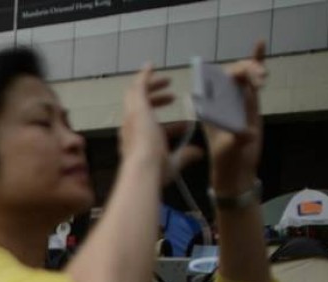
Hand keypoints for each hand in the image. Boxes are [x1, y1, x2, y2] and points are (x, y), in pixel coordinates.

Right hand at [120, 64, 202, 182]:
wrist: (144, 167)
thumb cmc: (155, 170)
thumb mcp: (174, 162)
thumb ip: (186, 155)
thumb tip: (198, 152)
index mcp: (136, 142)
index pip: (153, 129)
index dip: (169, 127)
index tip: (184, 126)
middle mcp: (129, 128)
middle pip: (140, 108)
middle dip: (156, 101)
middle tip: (172, 97)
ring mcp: (131, 116)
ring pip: (137, 95)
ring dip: (152, 86)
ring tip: (168, 81)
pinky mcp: (136, 106)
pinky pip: (139, 86)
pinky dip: (144, 76)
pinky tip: (150, 65)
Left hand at [207, 40, 266, 194]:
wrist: (236, 169)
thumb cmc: (226, 160)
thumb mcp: (228, 149)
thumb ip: (237, 138)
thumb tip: (246, 133)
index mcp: (206, 107)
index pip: (213, 81)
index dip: (228, 73)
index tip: (242, 77)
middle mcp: (217, 99)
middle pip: (230, 73)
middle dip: (246, 71)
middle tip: (260, 80)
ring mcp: (233, 98)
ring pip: (242, 74)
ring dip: (254, 70)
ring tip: (263, 79)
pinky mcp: (247, 100)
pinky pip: (250, 79)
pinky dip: (256, 62)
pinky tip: (260, 44)